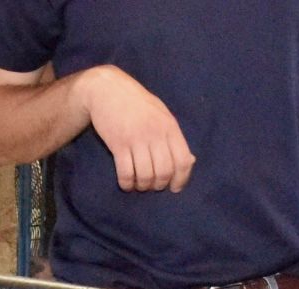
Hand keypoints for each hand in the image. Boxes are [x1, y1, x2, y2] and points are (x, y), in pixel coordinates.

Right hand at [81, 65, 194, 191]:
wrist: (107, 89)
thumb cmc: (137, 104)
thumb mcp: (161, 115)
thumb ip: (174, 138)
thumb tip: (190, 161)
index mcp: (170, 126)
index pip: (182, 160)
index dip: (181, 179)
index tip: (174, 188)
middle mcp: (155, 133)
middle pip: (163, 172)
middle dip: (158, 185)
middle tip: (152, 185)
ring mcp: (136, 138)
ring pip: (145, 175)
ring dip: (142, 186)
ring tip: (139, 185)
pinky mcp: (118, 143)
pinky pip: (126, 172)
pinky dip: (127, 183)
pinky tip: (126, 183)